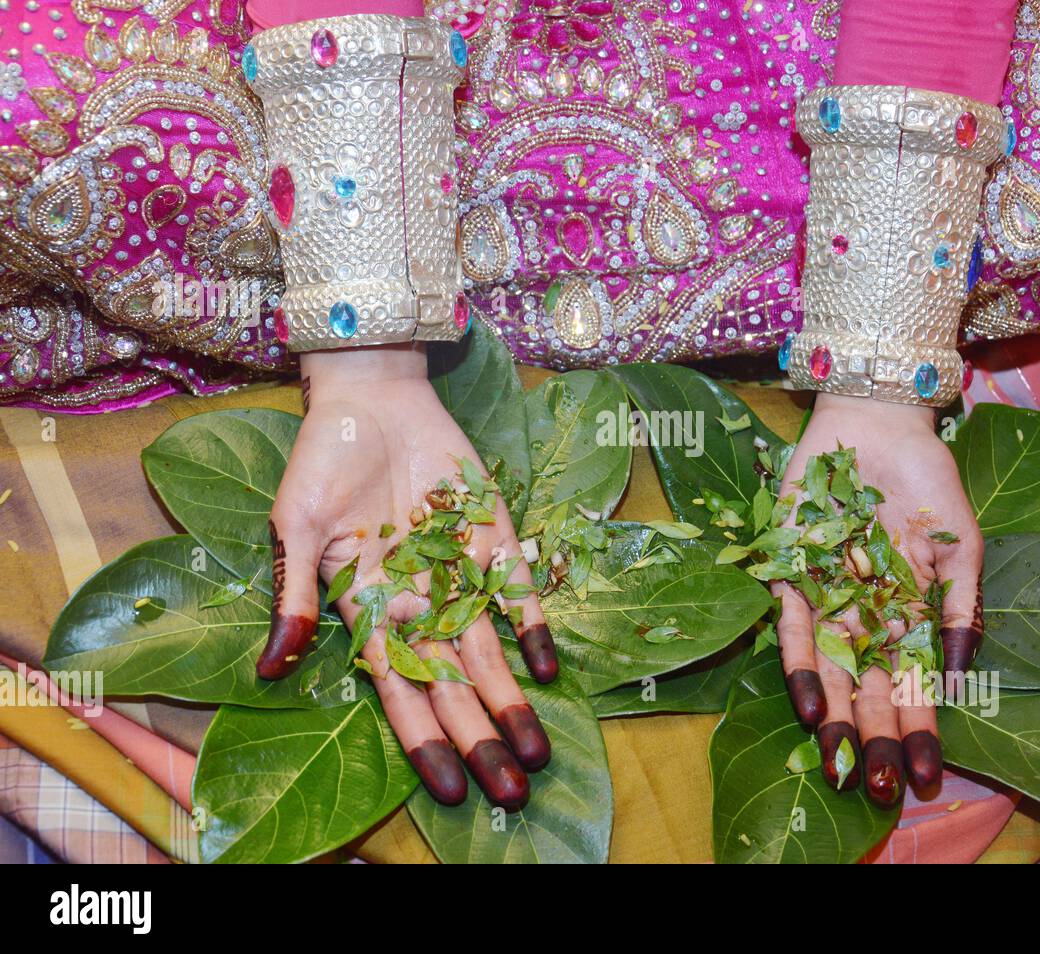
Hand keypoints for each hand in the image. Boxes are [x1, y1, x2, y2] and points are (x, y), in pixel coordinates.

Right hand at [258, 343, 557, 810]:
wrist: (375, 397)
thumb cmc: (324, 461)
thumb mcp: (297, 527)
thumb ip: (295, 594)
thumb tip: (272, 665)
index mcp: (369, 609)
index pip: (400, 689)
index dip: (424, 738)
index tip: (449, 788)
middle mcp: (419, 604)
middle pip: (453, 685)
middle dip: (480, 737)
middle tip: (512, 794)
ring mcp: (459, 575)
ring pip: (490, 653)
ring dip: (512, 703)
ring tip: (537, 756)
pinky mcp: (493, 539)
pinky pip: (516, 593)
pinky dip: (533, 628)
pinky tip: (548, 670)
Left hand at [772, 392, 982, 804]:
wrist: (878, 424)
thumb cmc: (927, 482)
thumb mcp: (961, 546)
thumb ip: (961, 609)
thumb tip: (958, 675)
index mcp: (907, 614)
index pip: (911, 683)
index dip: (919, 730)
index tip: (928, 774)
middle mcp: (864, 615)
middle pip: (866, 689)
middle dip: (874, 739)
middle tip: (880, 788)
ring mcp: (826, 596)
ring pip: (827, 671)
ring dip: (834, 719)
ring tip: (842, 764)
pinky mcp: (789, 572)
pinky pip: (790, 627)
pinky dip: (796, 666)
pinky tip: (807, 705)